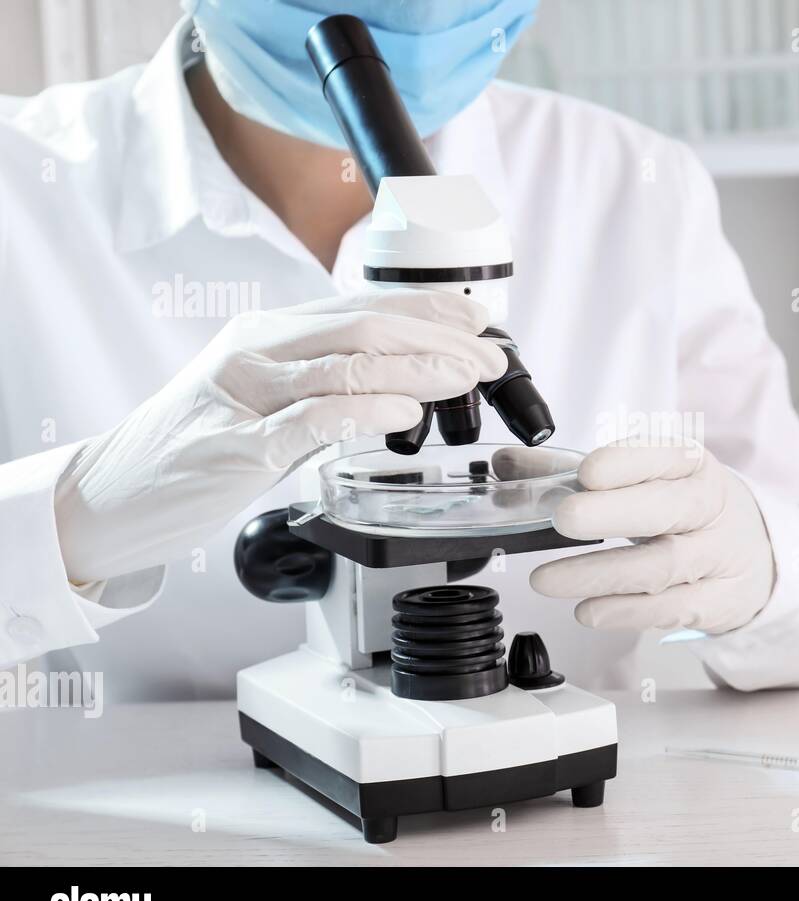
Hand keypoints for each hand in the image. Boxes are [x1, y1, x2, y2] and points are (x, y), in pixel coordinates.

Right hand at [54, 289, 505, 583]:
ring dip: (416, 369)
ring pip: (344, 364)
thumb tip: (401, 385)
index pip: (362, 306)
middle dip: (437, 339)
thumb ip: (326, 388)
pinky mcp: (235, 448)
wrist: (108, 495)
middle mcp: (257, 349)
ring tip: (464, 376)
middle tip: (489, 356)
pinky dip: (362, 413)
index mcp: (268, 332)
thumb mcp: (267, 401)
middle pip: (364, 326)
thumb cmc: (194, 448)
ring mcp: (244, 396)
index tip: (480, 319)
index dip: (429, 310)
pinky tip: (404, 415)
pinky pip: (309, 420)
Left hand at [525, 440, 775, 632]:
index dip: (626, 463)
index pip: (664, 456)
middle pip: (667, 509)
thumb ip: (569, 472)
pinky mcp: (715, 602)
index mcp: (691, 465)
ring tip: (546, 579)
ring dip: (601, 573)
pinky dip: (625, 611)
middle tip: (564, 518)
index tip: (586, 472)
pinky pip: (670, 609)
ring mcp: (717, 556)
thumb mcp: (642, 481)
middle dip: (613, 513)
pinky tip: (587, 610)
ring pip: (663, 565)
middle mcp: (710, 507)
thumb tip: (506, 465)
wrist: (754, 556)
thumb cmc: (686, 512)